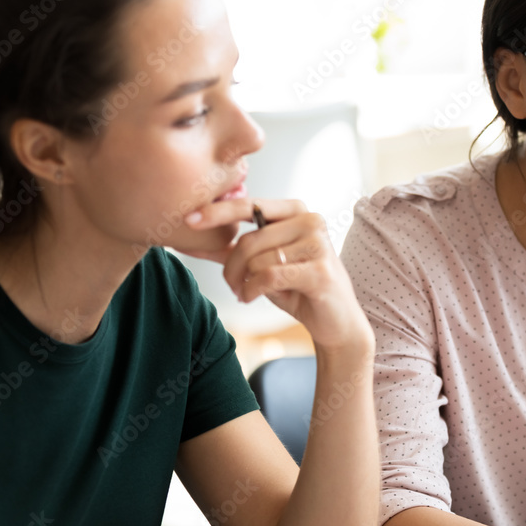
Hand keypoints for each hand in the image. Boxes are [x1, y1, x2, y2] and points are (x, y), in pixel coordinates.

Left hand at [174, 197, 373, 357]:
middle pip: (250, 239)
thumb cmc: (297, 288)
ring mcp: (319, 244)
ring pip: (257, 259)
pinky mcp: (320, 271)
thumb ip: (232, 250)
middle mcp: (311, 220)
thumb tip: (190, 240)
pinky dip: (251, 290)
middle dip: (230, 266)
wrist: (336, 321)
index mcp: (297, 210)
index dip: (218, 212)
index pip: (251, 205)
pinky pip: (269, 276)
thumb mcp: (262, 264)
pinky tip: (249, 297)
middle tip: (230, 284)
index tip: (188, 220)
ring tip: (244, 292)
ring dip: (240, 282)